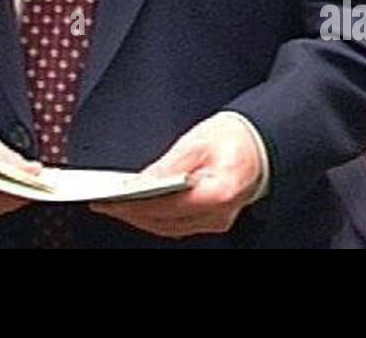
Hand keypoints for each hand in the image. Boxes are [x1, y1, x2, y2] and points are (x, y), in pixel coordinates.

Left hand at [89, 112, 262, 238]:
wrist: (262, 143)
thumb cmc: (234, 137)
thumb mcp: (198, 142)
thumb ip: (168, 166)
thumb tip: (140, 183)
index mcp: (219, 193)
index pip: (167, 206)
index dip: (135, 205)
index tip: (109, 200)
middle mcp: (219, 215)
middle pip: (166, 222)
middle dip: (131, 214)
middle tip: (103, 204)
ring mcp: (217, 221)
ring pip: (170, 228)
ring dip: (140, 218)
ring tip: (113, 205)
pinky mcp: (213, 220)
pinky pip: (178, 224)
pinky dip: (155, 217)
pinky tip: (137, 207)